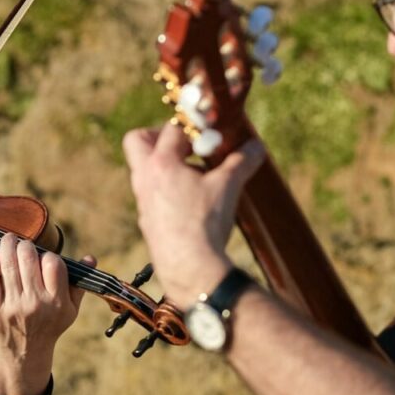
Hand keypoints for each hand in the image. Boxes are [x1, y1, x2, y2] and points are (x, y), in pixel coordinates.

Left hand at [0, 233, 88, 394]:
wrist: (23, 355)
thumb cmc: (50, 326)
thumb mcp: (70, 311)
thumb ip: (78, 284)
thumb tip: (90, 258)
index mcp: (56, 302)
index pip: (53, 263)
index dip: (48, 255)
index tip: (45, 259)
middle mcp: (35, 304)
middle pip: (28, 258)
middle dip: (25, 245)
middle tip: (23, 244)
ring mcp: (12, 306)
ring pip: (7, 263)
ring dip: (7, 245)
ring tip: (9, 240)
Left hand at [122, 122, 265, 306]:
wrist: (191, 268)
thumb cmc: (205, 223)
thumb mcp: (228, 187)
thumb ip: (242, 162)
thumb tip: (257, 147)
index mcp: (161, 164)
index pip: (172, 129)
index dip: (193, 125)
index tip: (208, 131)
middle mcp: (145, 179)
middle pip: (137, 141)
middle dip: (159, 135)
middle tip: (185, 144)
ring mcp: (143, 201)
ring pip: (145, 169)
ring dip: (168, 164)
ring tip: (196, 174)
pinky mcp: (148, 220)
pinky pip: (152, 194)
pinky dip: (168, 188)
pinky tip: (192, 201)